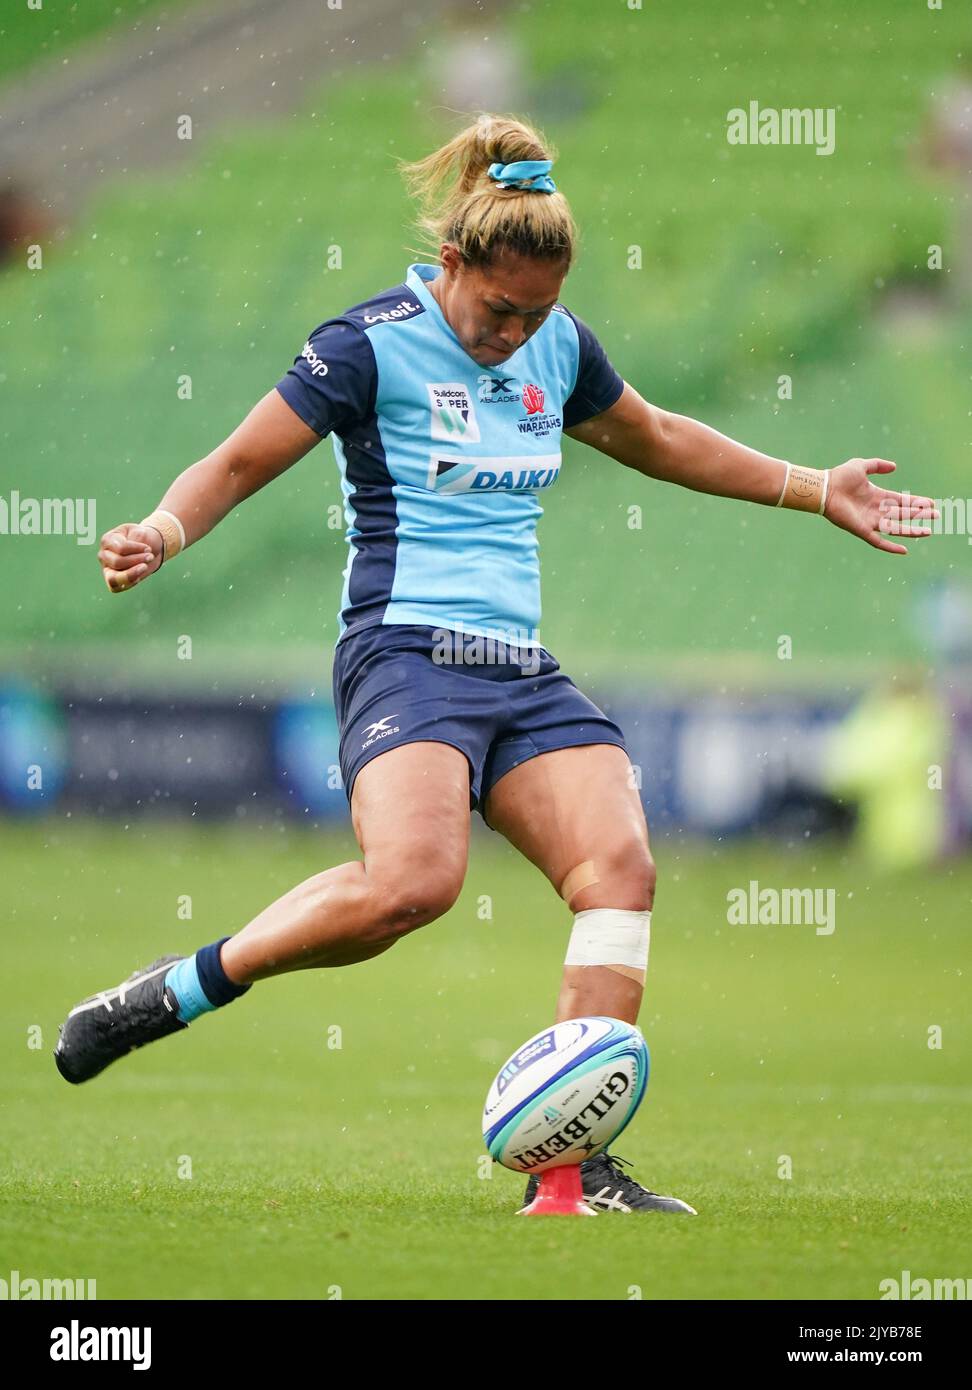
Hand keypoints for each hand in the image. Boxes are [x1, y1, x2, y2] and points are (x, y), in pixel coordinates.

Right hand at [98, 523, 163, 592]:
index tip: (148, 549)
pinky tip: (139, 577)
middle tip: (150, 556)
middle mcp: (104, 555)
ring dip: (132, 574)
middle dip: (136, 560)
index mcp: (107, 540)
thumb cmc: (143, 538)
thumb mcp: (141, 533)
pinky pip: (115, 587)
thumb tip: (133, 558)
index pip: (119, 548)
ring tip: (145, 567)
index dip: (136, 549)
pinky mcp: (112, 580)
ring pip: (113, 578)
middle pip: (117, 562)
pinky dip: (128, 583)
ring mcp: (107, 568)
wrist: (149, 548)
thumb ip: (136, 541)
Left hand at [823, 458, 938, 554]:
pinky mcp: (862, 530)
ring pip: (896, 529)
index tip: (931, 503)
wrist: (824, 488)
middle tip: (937, 516)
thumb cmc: (840, 476)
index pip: (902, 501)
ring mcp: (870, 521)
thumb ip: (877, 465)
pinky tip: (904, 550)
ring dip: (912, 531)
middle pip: (903, 514)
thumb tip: (895, 467)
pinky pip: (879, 541)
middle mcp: (876, 510)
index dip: (916, 502)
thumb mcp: (862, 466)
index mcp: (878, 496)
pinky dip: (890, 546)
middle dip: (920, 515)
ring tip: (928, 531)